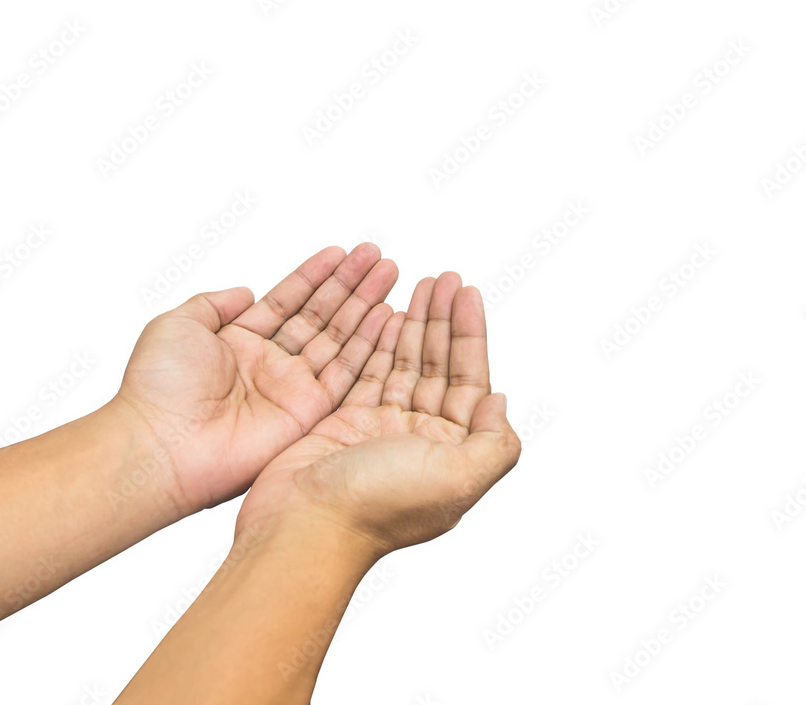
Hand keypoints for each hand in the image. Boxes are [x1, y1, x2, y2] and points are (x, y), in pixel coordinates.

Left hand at [114, 244, 398, 515]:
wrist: (163, 443)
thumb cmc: (159, 388)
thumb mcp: (178, 325)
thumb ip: (214, 303)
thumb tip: (245, 291)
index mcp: (241, 343)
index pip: (289, 301)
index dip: (316, 276)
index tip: (340, 252)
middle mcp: (271, 365)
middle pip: (322, 316)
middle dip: (351, 284)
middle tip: (377, 256)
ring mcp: (293, 389)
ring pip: (340, 338)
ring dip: (367, 306)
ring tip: (390, 272)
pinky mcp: (310, 414)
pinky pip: (348, 373)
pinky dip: (369, 345)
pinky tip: (386, 315)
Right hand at [236, 272, 520, 554]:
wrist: (305, 526)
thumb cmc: (378, 507)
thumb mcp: (459, 477)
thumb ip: (494, 443)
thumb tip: (500, 401)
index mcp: (453, 452)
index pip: (470, 380)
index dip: (470, 334)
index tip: (467, 294)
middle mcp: (420, 439)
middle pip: (439, 366)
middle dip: (442, 321)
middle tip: (444, 279)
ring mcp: (381, 430)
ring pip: (404, 365)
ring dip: (414, 325)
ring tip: (420, 285)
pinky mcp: (344, 423)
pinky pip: (367, 373)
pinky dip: (378, 344)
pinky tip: (386, 316)